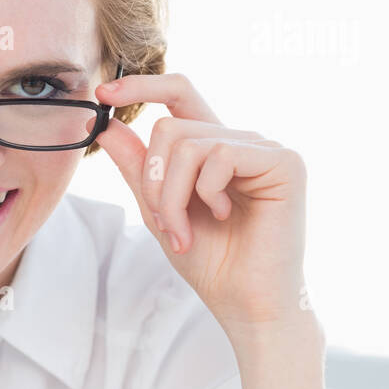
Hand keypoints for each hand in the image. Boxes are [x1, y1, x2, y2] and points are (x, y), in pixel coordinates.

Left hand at [91, 72, 310, 330]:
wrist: (245, 303)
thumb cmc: (210, 262)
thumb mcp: (158, 209)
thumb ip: (137, 167)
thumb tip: (107, 125)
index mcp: (212, 148)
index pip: (179, 94)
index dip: (142, 86)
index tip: (104, 93)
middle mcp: (239, 140)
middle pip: (170, 126)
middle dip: (152, 180)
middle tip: (165, 223)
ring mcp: (263, 148)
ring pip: (188, 143)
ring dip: (173, 195)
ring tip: (186, 229)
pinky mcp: (284, 162)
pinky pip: (221, 154)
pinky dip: (207, 192)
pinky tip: (225, 216)